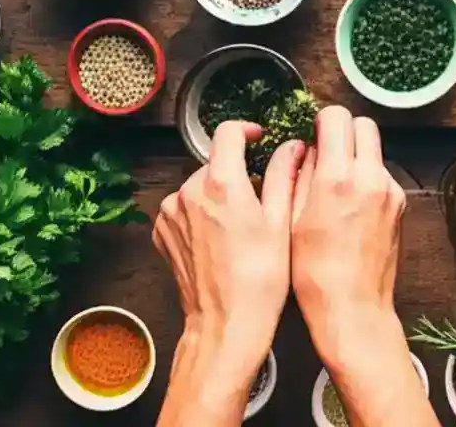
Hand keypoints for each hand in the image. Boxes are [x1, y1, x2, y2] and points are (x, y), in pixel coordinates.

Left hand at [153, 121, 304, 426]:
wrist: (225, 325)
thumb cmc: (260, 280)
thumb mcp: (282, 222)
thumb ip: (285, 175)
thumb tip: (293, 147)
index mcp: (222, 183)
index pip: (228, 133)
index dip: (247, 130)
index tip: (258, 138)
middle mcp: (189, 192)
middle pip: (215, 164)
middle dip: (237, 174)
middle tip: (260, 201)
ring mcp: (171, 213)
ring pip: (199, 188)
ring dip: (218, 197)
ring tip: (240, 228)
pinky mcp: (162, 233)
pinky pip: (184, 210)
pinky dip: (201, 217)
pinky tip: (220, 241)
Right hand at [292, 107, 435, 426]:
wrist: (352, 308)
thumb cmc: (313, 273)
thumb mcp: (291, 219)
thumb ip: (299, 174)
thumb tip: (306, 147)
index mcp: (337, 178)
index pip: (336, 118)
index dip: (321, 121)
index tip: (312, 134)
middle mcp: (369, 178)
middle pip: (363, 124)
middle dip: (343, 131)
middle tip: (325, 151)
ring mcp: (390, 191)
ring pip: (375, 150)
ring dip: (356, 154)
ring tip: (335, 182)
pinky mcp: (400, 205)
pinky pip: (382, 175)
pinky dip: (367, 178)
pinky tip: (351, 205)